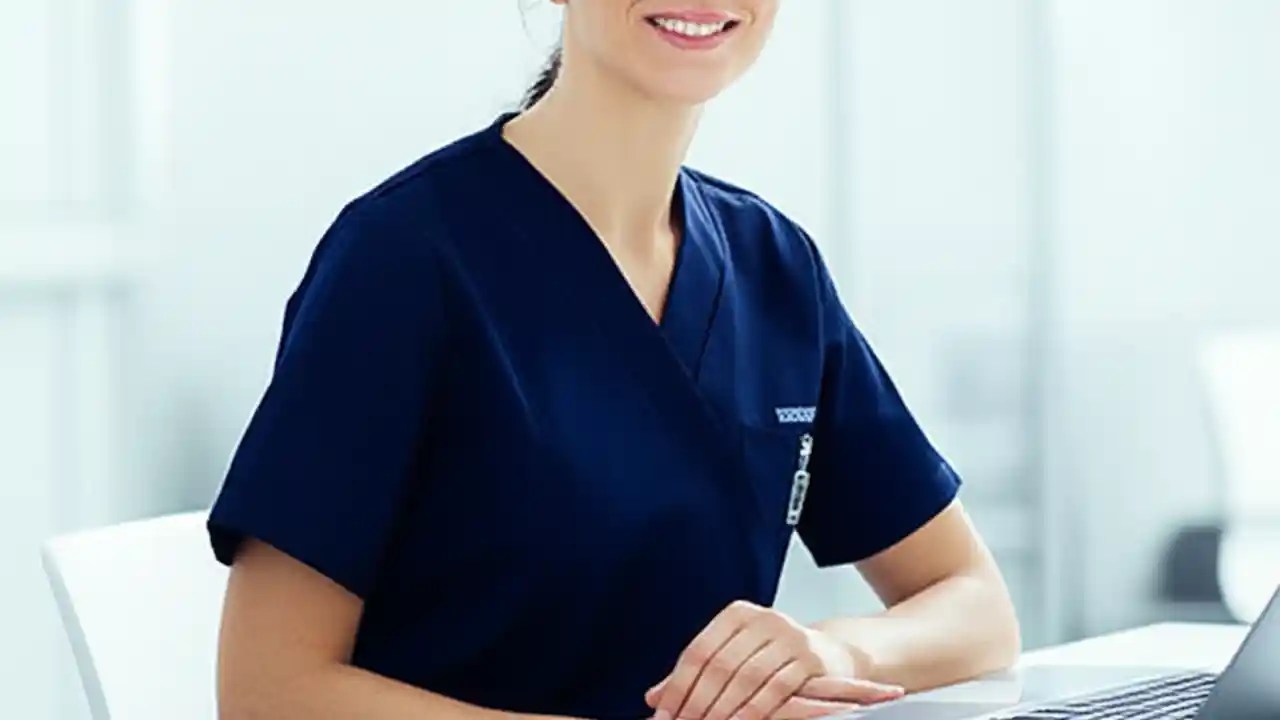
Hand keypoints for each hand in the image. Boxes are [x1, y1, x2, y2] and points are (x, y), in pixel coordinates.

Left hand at [644, 601, 903, 719]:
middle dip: (697, 702)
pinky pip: (777, 687)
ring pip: (746, 677)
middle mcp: (761, 618)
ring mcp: (788, 635)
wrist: (832, 657)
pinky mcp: (810, 657)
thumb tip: (652, 698)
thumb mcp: (735, 658)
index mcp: (736, 615)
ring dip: (723, 709)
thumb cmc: (774, 659)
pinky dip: (755, 709)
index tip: (662, 716)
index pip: (698, 651)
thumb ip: (696, 675)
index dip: (677, 686)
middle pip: (719, 665)